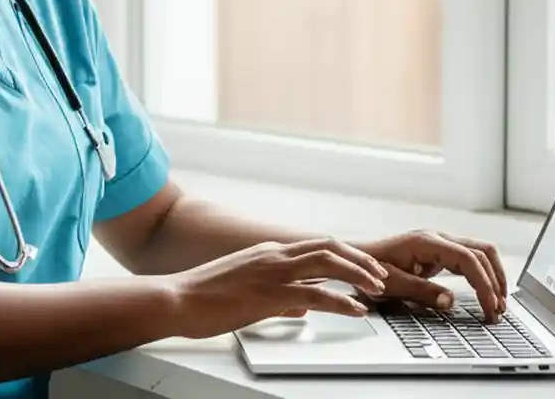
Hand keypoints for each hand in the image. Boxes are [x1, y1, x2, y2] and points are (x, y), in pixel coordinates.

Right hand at [168, 238, 389, 338]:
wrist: (175, 298)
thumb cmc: (202, 297)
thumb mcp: (245, 291)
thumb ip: (278, 296)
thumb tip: (302, 305)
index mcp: (268, 252)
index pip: (317, 245)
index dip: (346, 254)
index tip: (364, 267)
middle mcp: (274, 255)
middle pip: (330, 247)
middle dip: (360, 259)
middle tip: (379, 275)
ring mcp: (272, 272)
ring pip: (328, 263)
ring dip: (358, 274)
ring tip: (376, 289)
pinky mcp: (269, 294)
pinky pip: (316, 294)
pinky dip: (342, 301)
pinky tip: (355, 310)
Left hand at [356, 231, 508, 321]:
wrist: (350, 260)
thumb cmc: (364, 270)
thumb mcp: (389, 283)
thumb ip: (420, 291)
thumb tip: (451, 301)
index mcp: (425, 242)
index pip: (468, 258)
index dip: (484, 284)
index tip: (490, 308)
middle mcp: (435, 238)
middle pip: (481, 251)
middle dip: (495, 280)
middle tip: (499, 310)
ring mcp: (438, 243)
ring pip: (479, 253)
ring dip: (492, 277)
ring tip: (497, 304)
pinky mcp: (437, 253)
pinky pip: (468, 260)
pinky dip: (481, 276)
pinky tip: (484, 293)